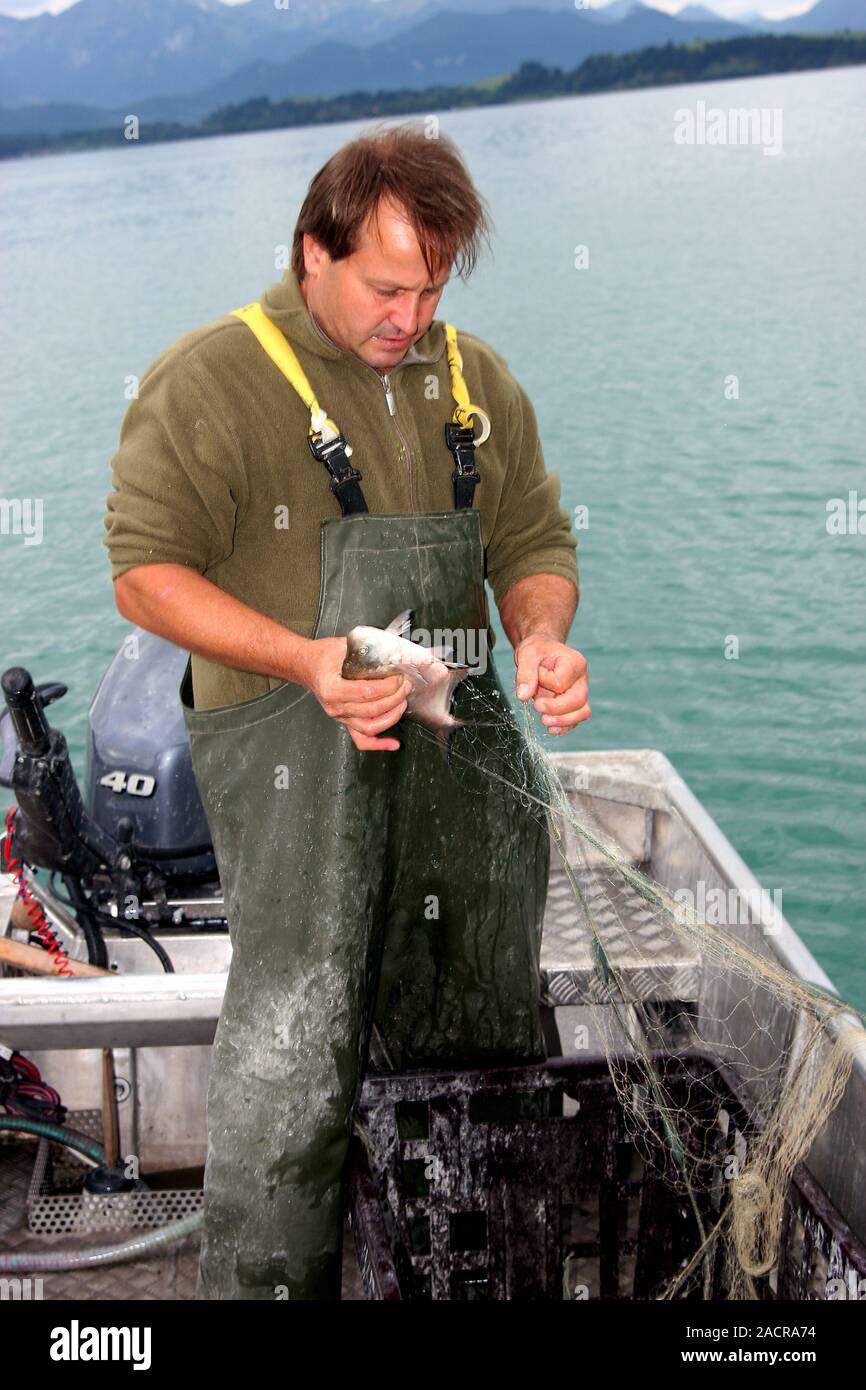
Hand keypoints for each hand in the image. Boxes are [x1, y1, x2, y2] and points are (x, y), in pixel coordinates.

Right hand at [296, 637, 410, 750]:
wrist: (306, 666)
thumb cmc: (322, 656)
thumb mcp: (342, 646)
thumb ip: (365, 651)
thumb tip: (390, 655)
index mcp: (333, 689)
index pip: (368, 692)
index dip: (388, 686)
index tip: (399, 677)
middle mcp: (335, 707)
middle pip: (372, 711)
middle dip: (395, 698)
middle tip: (405, 686)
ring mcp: (340, 717)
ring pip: (370, 727)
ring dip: (391, 717)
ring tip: (402, 703)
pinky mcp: (345, 721)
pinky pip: (362, 739)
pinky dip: (378, 744)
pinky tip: (393, 743)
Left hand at [514, 635, 589, 735]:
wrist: (543, 652)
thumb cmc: (538, 650)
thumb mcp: (527, 654)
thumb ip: (525, 673)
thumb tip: (523, 696)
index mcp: (574, 662)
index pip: (560, 682)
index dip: (545, 683)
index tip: (537, 674)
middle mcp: (582, 678)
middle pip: (578, 700)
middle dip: (556, 709)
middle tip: (537, 706)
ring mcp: (581, 691)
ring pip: (582, 712)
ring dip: (562, 721)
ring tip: (544, 721)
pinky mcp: (575, 704)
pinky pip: (576, 720)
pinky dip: (564, 727)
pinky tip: (551, 729)